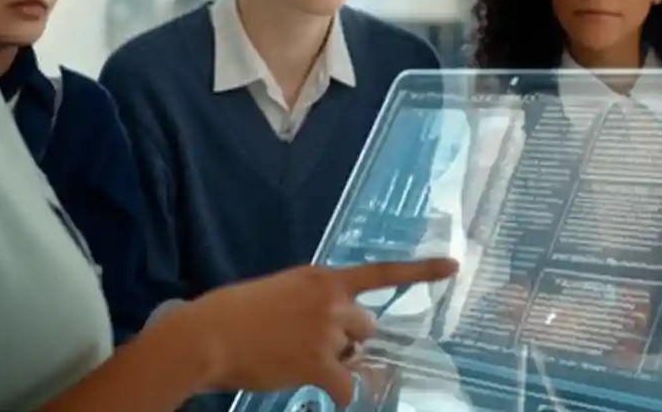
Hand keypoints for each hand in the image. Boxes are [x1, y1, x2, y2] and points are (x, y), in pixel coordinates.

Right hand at [169, 258, 457, 405]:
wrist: (206, 337)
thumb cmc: (235, 314)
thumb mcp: (280, 291)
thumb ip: (313, 301)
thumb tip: (336, 330)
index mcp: (322, 276)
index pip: (381, 272)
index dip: (421, 270)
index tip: (454, 267)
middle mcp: (332, 299)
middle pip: (366, 326)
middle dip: (347, 340)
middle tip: (311, 345)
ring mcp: (327, 330)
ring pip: (352, 355)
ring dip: (334, 363)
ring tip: (295, 358)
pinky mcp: (319, 362)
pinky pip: (346, 386)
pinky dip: (339, 394)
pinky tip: (318, 389)